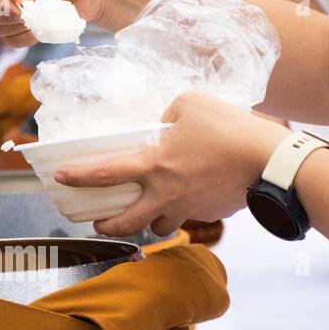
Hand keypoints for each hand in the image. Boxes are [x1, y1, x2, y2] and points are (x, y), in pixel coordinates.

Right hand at [0, 0, 111, 47]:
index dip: (0, 2)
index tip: (21, 10)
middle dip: (9, 17)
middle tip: (33, 12)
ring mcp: (11, 7)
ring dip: (21, 28)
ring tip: (44, 14)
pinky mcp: (21, 25)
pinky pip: (13, 41)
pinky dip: (28, 38)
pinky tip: (44, 25)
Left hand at [53, 91, 291, 237]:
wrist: (269, 161)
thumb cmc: (230, 128)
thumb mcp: (191, 103)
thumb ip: (167, 111)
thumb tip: (161, 122)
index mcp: (154, 166)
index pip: (105, 174)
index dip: (78, 176)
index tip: (59, 178)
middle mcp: (165, 195)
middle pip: (124, 223)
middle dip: (106, 225)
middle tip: (98, 220)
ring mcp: (188, 208)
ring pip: (158, 227)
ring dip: (148, 222)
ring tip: (147, 211)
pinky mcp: (211, 214)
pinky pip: (191, 217)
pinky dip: (185, 210)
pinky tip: (191, 196)